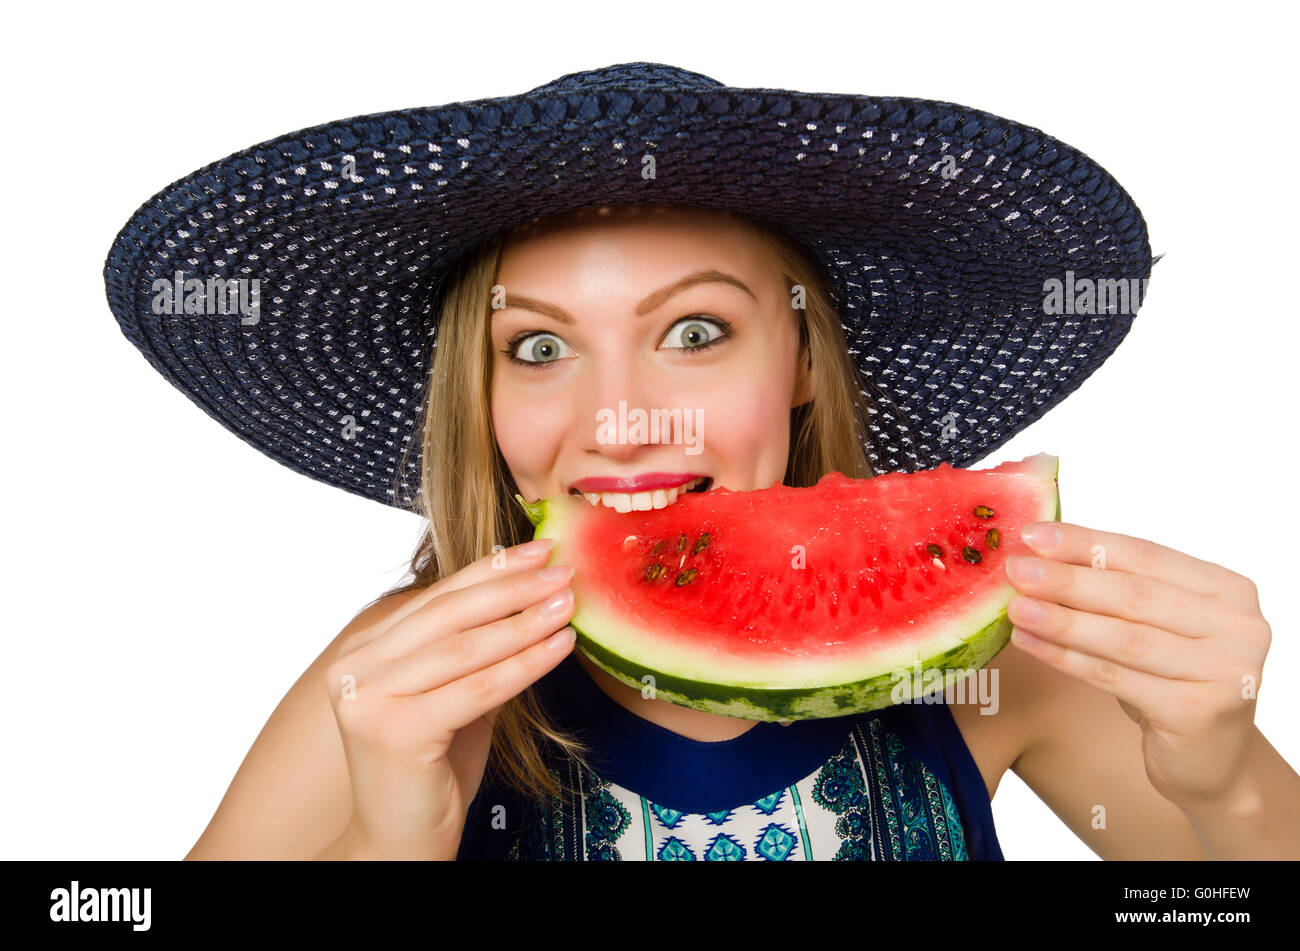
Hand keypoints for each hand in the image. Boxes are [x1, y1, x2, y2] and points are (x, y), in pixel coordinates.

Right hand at [322, 539, 576, 858]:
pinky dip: (523, 664)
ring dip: (523, 622)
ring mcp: (367, 699)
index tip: (539, 548)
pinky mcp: (393, 732)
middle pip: (448, 614)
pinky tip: (558, 647)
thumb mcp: (451, 695)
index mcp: (364, 649)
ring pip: (463, 648)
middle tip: (563, 570)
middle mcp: (355, 667)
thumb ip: (474, 651)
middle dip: (512, 588)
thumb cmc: (428, 769)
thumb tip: (532, 598)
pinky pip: (474, 689)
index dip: (491, 569)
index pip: (437, 596)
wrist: (398, 841)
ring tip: (567, 604)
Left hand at [1003, 521, 1271, 811]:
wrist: (1208, 758)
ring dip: (1061, 620)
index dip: (1086, 543)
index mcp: (1229, 590)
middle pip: (1135, 595)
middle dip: (1068, 580)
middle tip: (1015, 569)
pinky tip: (1028, 644)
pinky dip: (1066, 659)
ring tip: (1015, 607)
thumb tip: (1037, 551)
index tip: (1032, 534)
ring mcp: (1226, 672)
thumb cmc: (1171, 678)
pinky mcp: (1200, 713)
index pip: (1146, 555)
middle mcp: (1239, 628)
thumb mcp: (1152, 625)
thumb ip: (1114, 587)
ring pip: (1124, 638)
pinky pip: (1116, 678)